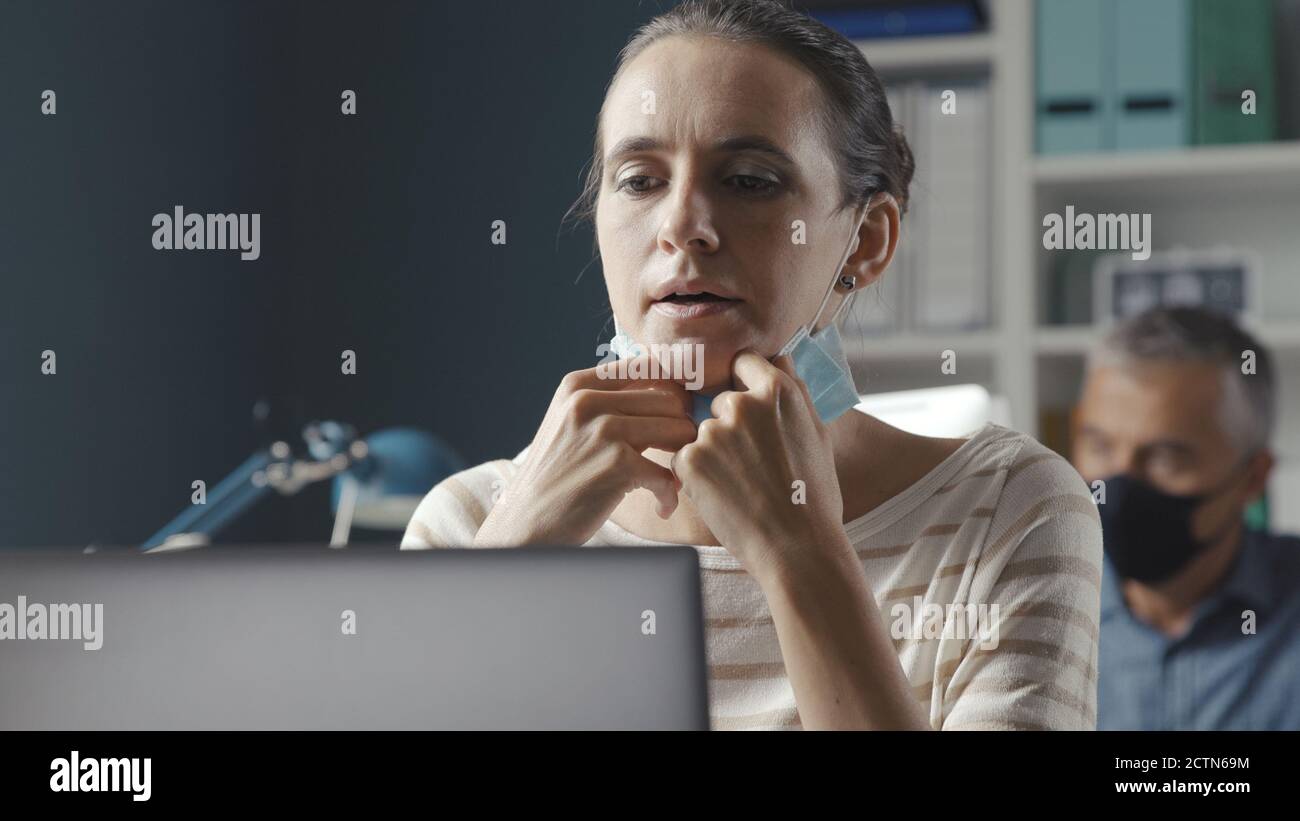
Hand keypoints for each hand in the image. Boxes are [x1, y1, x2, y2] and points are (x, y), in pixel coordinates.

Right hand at [474, 357, 696, 546]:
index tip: (672, 420)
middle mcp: (589, 401)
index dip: (672, 393)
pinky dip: (670, 494)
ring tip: (669, 480)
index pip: (648, 367)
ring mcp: (603, 431)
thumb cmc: (557, 475)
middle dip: (680, 428)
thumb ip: (608, 399)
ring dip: (681, 459)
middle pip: (670, 400)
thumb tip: (666, 386)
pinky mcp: (617, 465)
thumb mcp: (570, 421)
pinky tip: (660, 506)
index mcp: (578, 385)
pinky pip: (668, 473)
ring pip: (678, 429)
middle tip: (674, 455)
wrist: (527, 521)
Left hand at [669, 351, 849, 581]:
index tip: (751, 409)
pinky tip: (724, 496)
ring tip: (742, 486)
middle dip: (731, 426)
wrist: (797, 548)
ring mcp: (712, 432)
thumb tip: (783, 357)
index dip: (745, 383)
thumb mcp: (818, 435)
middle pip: (722, 402)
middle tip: (754, 465)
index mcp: (778, 392)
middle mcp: (741, 405)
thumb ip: (797, 392)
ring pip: (703, 433)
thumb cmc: (814, 495)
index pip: (745, 363)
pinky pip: (684, 457)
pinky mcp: (688, 460)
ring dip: (714, 453)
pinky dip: (697, 475)